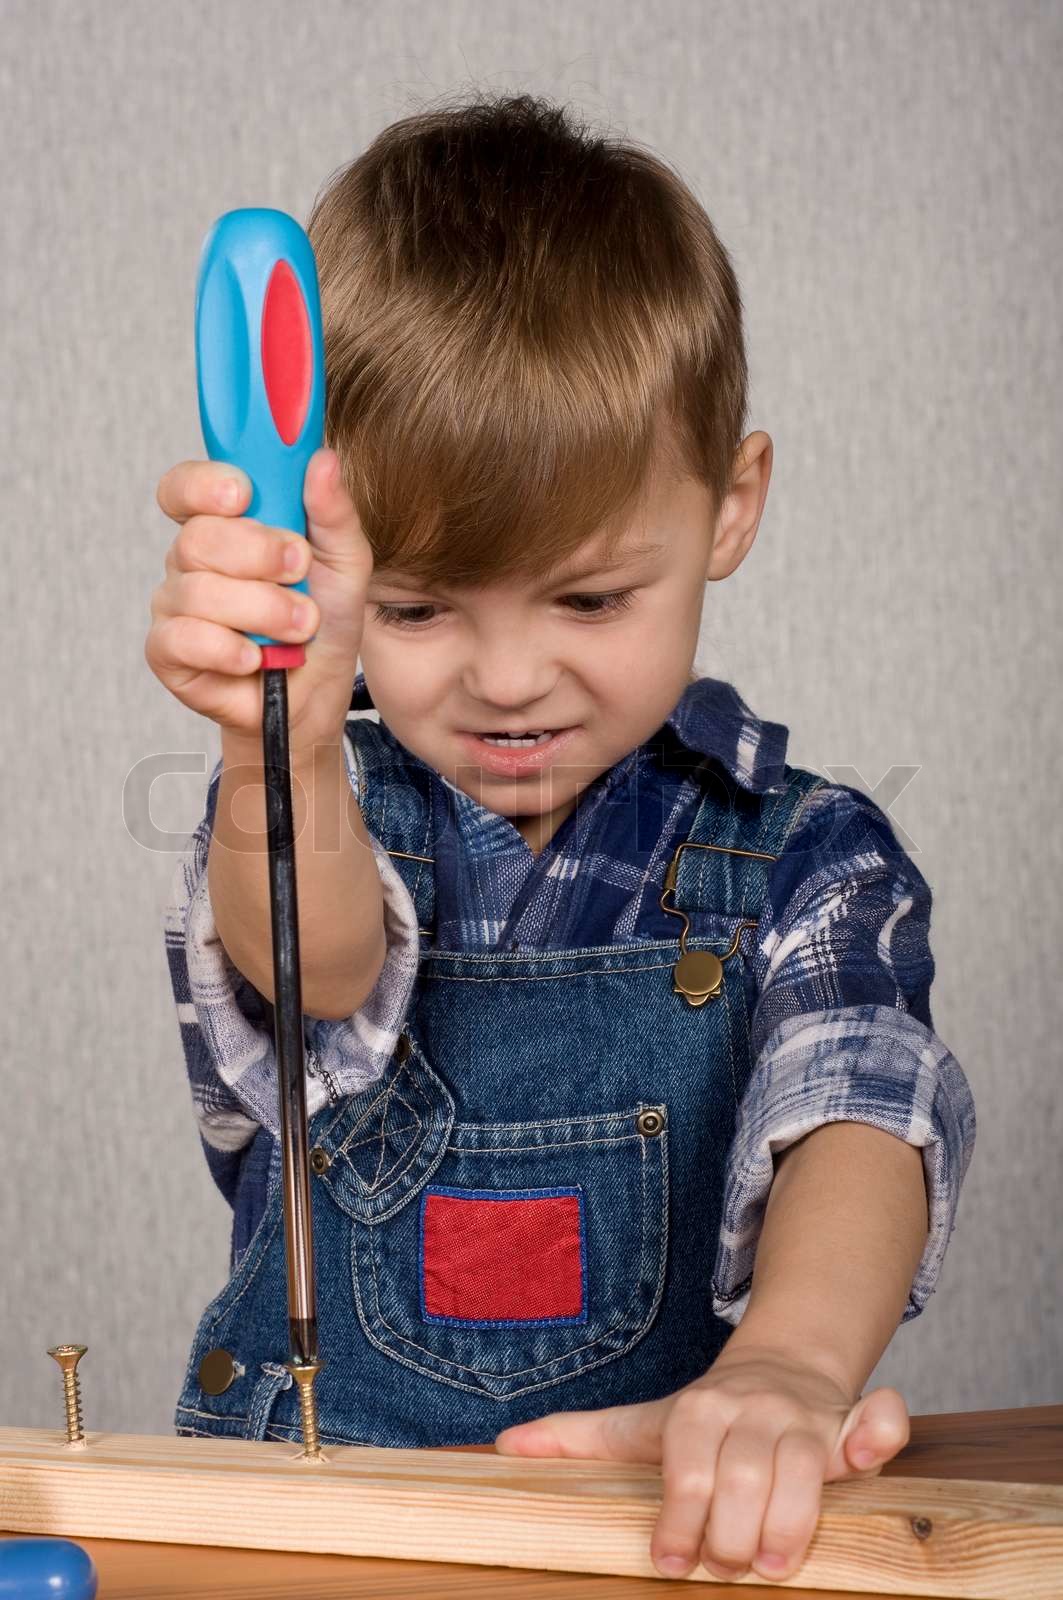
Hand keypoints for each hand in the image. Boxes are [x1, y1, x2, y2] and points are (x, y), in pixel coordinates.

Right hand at [147, 448, 372, 757]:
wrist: (315, 696)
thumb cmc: (323, 623)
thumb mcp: (345, 564)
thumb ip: (333, 513)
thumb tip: (323, 459)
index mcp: (225, 524)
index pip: (185, 486)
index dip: (204, 485)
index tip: (243, 494)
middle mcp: (191, 560)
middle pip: (198, 537)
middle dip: (259, 554)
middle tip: (300, 572)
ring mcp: (174, 605)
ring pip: (198, 590)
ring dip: (262, 610)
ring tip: (300, 628)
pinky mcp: (167, 652)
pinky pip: (184, 638)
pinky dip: (230, 648)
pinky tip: (257, 658)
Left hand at [494, 1345, 909, 1583]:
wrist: (782, 1362)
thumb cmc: (709, 1416)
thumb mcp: (646, 1424)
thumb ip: (584, 1439)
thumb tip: (504, 1446)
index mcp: (698, 1410)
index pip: (686, 1468)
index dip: (679, 1521)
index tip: (671, 1564)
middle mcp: (752, 1408)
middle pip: (744, 1474)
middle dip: (735, 1532)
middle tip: (729, 1566)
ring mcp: (805, 1415)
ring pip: (802, 1464)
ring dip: (791, 1516)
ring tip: (774, 1560)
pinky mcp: (851, 1422)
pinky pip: (874, 1420)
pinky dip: (878, 1431)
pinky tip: (871, 1451)